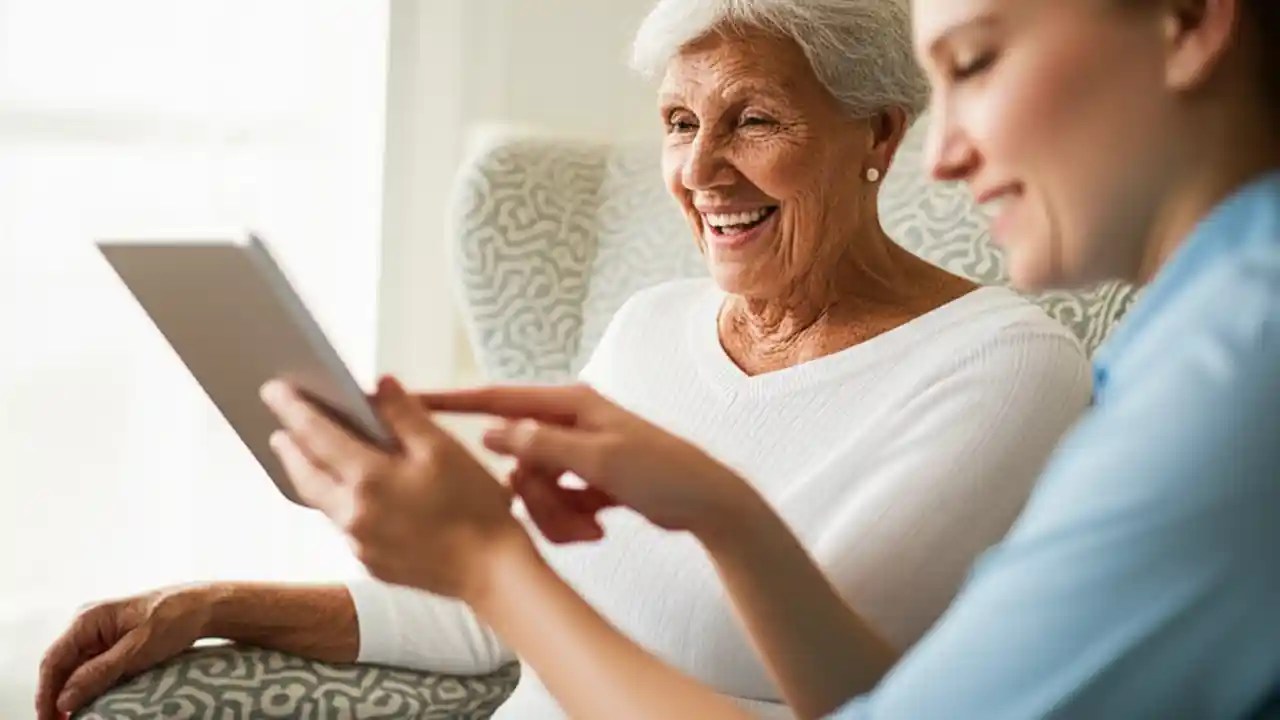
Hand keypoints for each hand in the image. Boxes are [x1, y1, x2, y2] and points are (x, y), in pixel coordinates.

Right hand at [36, 587, 209, 719]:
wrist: (202, 606)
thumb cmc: (174, 620)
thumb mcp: (137, 650)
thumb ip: (99, 673)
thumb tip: (64, 700)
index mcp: (87, 619)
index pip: (53, 660)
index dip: (46, 694)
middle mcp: (87, 624)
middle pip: (60, 666)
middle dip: (56, 697)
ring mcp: (99, 633)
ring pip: (74, 668)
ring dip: (71, 694)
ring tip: (73, 718)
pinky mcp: (112, 642)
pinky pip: (91, 667)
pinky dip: (88, 686)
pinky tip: (90, 703)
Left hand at [261, 376, 524, 598]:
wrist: (491, 571)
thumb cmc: (474, 507)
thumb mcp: (443, 449)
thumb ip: (404, 415)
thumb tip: (378, 386)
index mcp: (368, 479)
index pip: (316, 434)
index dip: (292, 408)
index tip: (274, 389)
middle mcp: (352, 513)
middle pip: (305, 475)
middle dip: (289, 448)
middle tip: (279, 428)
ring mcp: (359, 543)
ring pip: (321, 503)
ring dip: (309, 477)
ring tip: (307, 458)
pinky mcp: (371, 563)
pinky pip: (344, 526)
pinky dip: (338, 503)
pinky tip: (352, 495)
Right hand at [420, 384, 757, 540]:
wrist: (707, 503)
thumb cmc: (662, 472)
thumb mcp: (600, 460)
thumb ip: (542, 445)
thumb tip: (490, 432)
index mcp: (569, 405)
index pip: (497, 399)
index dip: (450, 401)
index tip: (407, 400)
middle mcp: (567, 424)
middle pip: (515, 460)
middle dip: (534, 498)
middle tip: (571, 517)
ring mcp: (575, 453)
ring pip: (532, 489)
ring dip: (555, 517)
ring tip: (592, 528)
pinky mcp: (582, 481)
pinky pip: (552, 504)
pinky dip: (569, 522)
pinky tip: (599, 527)